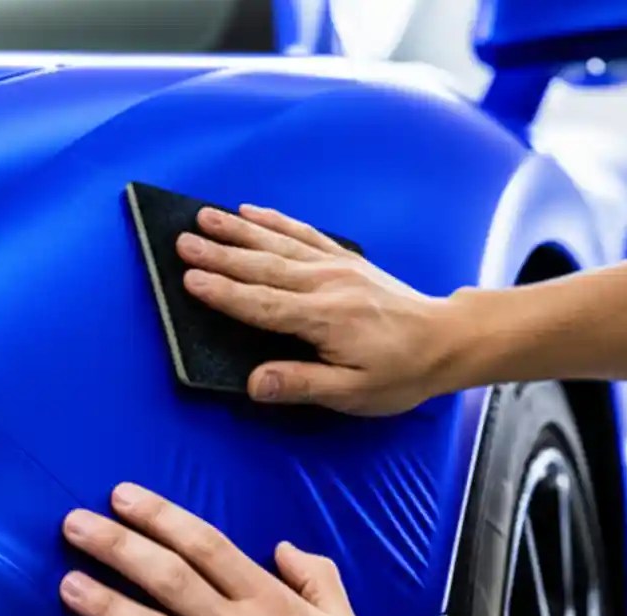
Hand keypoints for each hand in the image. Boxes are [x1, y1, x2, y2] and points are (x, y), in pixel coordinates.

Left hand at [60, 483, 387, 615]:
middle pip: (171, 579)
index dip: (161, 516)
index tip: (120, 495)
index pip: (207, 545)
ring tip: (68, 584)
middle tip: (73, 523)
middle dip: (119, 546)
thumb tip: (284, 545)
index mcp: (271, 603)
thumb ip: (317, 578)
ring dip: (108, 607)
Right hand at [178, 205, 458, 415]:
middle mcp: (325, 284)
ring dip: (238, 230)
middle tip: (181, 242)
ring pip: (277, 242)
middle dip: (219, 254)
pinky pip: (303, 233)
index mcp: (323, 319)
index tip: (188, 279)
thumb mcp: (354, 393)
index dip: (223, 293)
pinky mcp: (344, 259)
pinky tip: (251, 210)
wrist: (446, 339)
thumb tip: (254, 382)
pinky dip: (275, 220)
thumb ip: (301, 385)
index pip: (262, 304)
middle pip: (262, 266)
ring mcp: (336, 266)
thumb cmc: (401, 373)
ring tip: (204, 217)